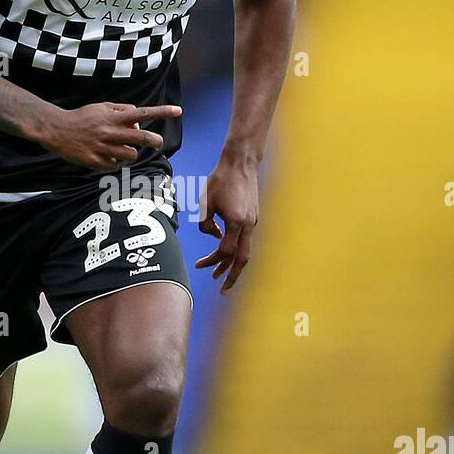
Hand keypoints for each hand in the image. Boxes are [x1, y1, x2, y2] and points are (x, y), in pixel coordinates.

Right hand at [39, 102, 181, 169]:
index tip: (179, 110)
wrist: (57, 129)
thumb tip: (138, 119)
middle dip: (154, 140)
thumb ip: (121, 110)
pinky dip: (115, 162)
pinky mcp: (96, 162)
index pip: (143, 113)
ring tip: (122, 149)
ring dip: (131, 153)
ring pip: (131, 156)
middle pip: (142, 138)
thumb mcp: (102, 107)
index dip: (162, 112)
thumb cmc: (82, 117)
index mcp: (113, 117)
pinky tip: (107, 157)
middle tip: (156, 141)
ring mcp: (104, 148)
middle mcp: (111, 133)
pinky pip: (115, 166)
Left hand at [195, 158, 258, 292]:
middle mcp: (248, 225)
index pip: (225, 251)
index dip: (212, 261)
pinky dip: (236, 249)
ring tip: (221, 275)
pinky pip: (245, 239)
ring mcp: (253, 222)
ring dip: (233, 264)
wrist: (241, 163)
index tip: (200, 266)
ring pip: (245, 251)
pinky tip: (224, 249)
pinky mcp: (253, 217)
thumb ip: (205, 224)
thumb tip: (213, 235)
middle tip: (222, 290)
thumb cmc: (221, 180)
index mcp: (236, 223)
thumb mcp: (205, 203)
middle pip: (242, 259)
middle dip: (232, 277)